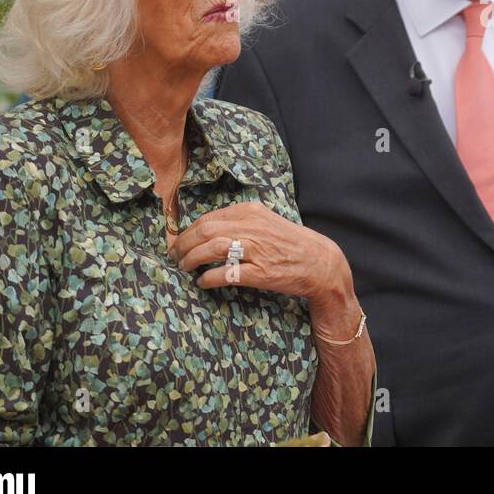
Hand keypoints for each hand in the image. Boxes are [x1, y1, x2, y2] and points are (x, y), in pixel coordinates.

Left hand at [169, 201, 352, 305]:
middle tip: (175, 256)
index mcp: (251, 211)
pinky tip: (203, 282)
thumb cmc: (291, 243)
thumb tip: (207, 230)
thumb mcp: (266, 222)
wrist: (319, 262)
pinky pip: (225, 274)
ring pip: (211, 248)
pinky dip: (208, 278)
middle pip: (205, 231)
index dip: (187, 231)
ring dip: (191, 259)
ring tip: (184, 268)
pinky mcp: (260, 272)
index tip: (178, 242)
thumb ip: (240, 222)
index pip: (208, 218)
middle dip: (183, 244)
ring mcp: (257, 249)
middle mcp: (252, 226)